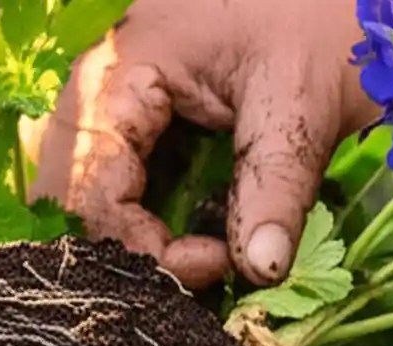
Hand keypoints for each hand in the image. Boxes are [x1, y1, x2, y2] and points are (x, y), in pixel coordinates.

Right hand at [27, 0, 377, 288]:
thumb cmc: (321, 26)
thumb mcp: (302, 107)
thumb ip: (275, 190)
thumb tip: (260, 271)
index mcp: (119, 71)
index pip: (89, 190)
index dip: (141, 247)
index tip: (216, 265)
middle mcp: (98, 87)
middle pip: (71, 200)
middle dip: (127, 252)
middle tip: (204, 269)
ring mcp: (114, 102)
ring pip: (88, 199)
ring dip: (136, 242)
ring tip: (203, 258)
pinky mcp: (139, 119)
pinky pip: (119, 185)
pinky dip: (149, 223)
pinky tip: (197, 239)